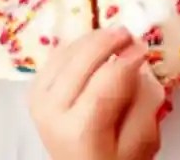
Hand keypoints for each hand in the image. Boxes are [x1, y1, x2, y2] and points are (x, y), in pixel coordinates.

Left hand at [30, 28, 163, 159]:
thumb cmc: (114, 159)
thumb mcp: (141, 141)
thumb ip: (144, 104)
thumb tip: (139, 65)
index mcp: (81, 130)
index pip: (105, 82)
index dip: (126, 59)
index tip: (144, 47)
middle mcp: (53, 111)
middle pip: (80, 61)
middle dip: (107, 41)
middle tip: (129, 33)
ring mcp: (40, 99)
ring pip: (66, 53)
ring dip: (92, 39)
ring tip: (116, 36)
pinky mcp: (35, 90)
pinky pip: (56, 55)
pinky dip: (77, 45)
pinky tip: (95, 44)